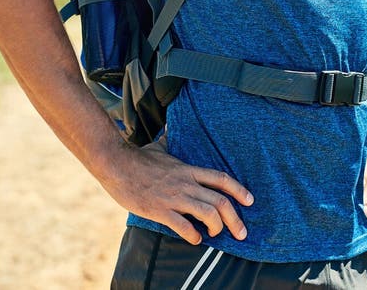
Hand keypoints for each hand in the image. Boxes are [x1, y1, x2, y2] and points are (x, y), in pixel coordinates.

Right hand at [100, 137, 253, 244]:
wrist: (117, 164)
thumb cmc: (138, 157)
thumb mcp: (159, 146)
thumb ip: (170, 139)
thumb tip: (171, 126)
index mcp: (188, 169)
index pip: (221, 178)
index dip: (239, 190)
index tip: (250, 201)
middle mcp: (186, 183)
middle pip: (220, 201)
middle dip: (235, 218)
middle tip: (242, 233)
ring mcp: (174, 197)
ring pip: (207, 214)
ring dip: (217, 228)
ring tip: (216, 235)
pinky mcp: (160, 210)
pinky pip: (183, 226)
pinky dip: (193, 236)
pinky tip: (195, 240)